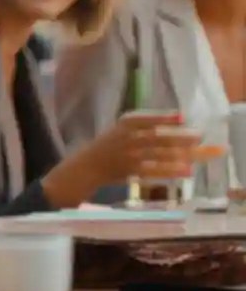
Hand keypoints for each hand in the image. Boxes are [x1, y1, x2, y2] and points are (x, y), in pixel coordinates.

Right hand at [83, 111, 198, 182]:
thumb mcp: (123, 127)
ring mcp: (131, 155)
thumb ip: (146, 122)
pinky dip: (172, 170)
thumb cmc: (110, 144)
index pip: (148, 119)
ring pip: (161, 154)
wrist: (89, 165)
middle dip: (182, 137)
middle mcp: (128, 138)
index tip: (183, 118)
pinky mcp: (133, 171)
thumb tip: (180, 119)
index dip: (166, 118)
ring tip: (201, 152)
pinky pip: (156, 170)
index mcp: (126, 123)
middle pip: (159, 137)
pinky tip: (188, 171)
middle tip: (200, 137)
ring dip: (182, 154)